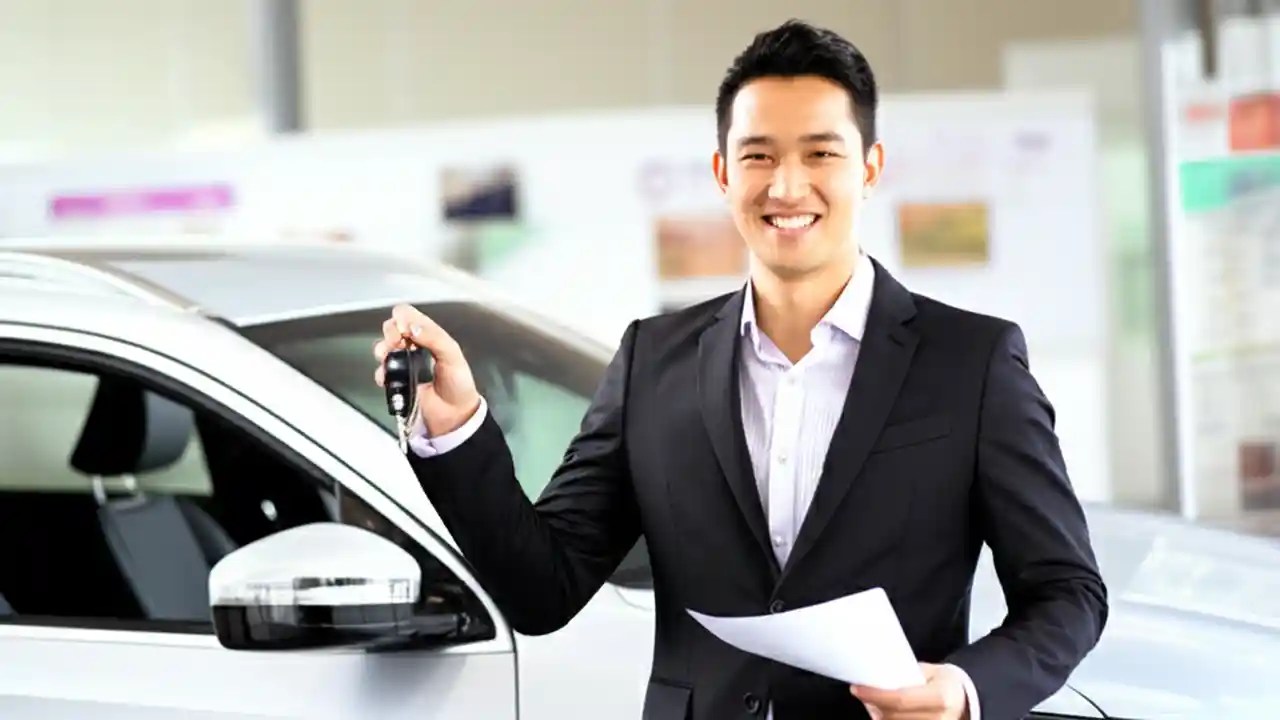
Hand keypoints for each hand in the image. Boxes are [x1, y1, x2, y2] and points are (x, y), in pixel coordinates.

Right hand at [373, 304, 480, 435]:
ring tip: (388, 357)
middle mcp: (414, 345)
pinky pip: (382, 371)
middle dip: (390, 332)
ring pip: (383, 347)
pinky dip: (381, 371)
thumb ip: (434, 338)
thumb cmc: (458, 385)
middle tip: (397, 342)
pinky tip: (388, 376)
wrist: (454, 416)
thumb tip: (413, 327)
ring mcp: (404, 362)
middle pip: (391, 327)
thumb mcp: (453, 355)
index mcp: (429, 335)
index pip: (408, 315)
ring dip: (382, 350)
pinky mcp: (397, 380)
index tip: (405, 329)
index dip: (402, 317)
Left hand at [851, 663, 968, 719]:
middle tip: (862, 694)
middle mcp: (941, 718)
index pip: (900, 699)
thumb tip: (879, 676)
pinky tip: (882, 714)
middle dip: (874, 705)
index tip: (858, 689)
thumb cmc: (945, 683)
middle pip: (895, 716)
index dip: (876, 695)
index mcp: (941, 697)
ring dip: (879, 717)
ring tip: (873, 704)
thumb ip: (907, 674)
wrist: (966, 700)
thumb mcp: (930, 671)